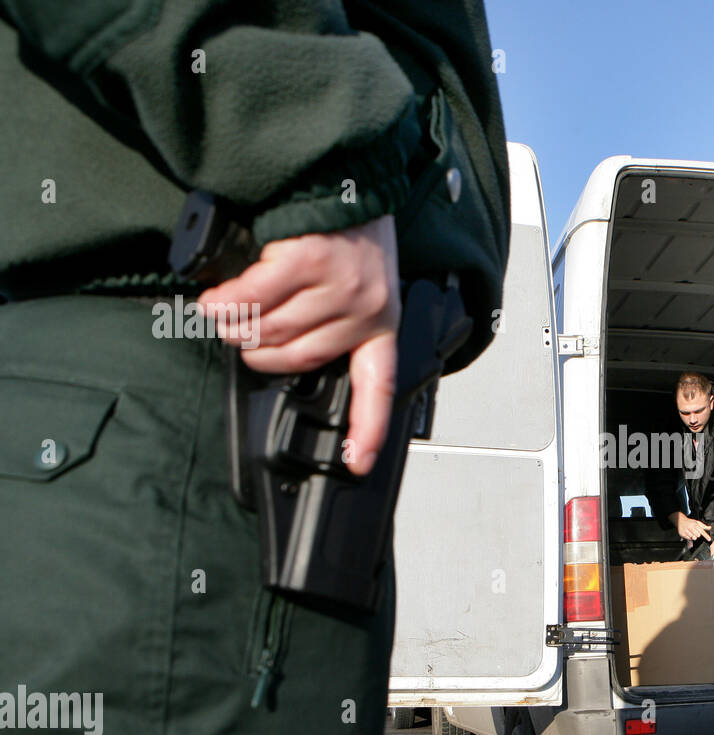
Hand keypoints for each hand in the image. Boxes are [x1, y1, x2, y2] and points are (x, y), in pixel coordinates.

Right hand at [197, 214, 400, 476]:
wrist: (345, 174)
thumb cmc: (346, 233)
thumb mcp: (359, 284)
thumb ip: (332, 323)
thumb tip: (280, 355)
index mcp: (381, 325)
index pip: (378, 388)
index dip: (366, 429)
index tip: (355, 462)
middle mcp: (365, 310)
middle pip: (293, 358)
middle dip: (256, 352)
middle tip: (243, 335)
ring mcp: (338, 287)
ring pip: (268, 330)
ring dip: (234, 326)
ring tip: (224, 312)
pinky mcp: (307, 262)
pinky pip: (250, 299)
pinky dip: (223, 303)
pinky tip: (214, 300)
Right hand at [671, 512, 712, 542]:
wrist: (680, 521)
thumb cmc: (690, 522)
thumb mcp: (697, 522)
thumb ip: (703, 526)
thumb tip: (710, 527)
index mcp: (695, 524)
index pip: (702, 531)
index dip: (706, 535)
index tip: (709, 539)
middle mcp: (690, 527)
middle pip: (698, 535)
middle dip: (697, 535)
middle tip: (695, 532)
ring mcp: (686, 531)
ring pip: (693, 537)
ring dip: (693, 536)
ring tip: (691, 532)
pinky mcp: (683, 534)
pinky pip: (689, 538)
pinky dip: (689, 537)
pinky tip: (688, 533)